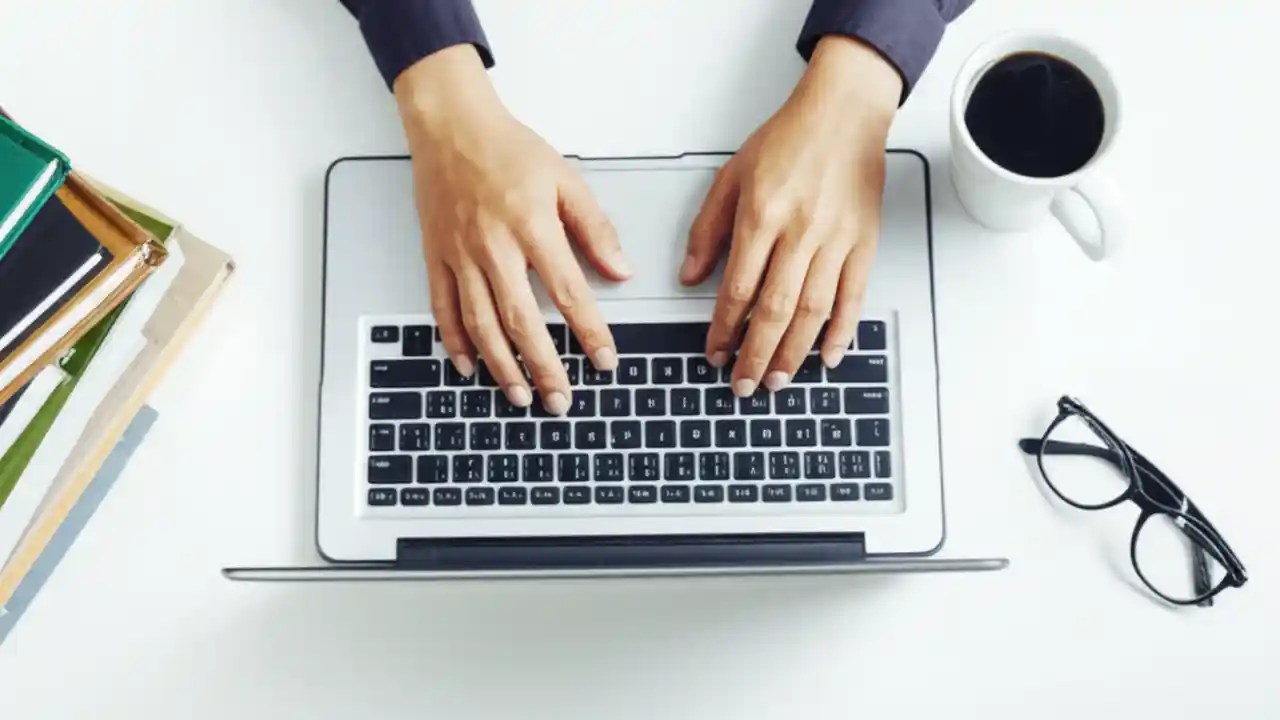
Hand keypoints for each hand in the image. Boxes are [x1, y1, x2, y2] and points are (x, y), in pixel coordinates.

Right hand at [395, 46, 630, 414]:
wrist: (450, 126)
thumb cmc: (507, 149)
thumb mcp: (566, 179)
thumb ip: (595, 228)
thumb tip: (620, 270)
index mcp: (531, 226)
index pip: (568, 291)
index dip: (589, 331)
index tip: (604, 361)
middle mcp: (493, 246)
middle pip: (521, 321)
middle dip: (543, 368)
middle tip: (560, 400)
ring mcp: (460, 255)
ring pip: (481, 324)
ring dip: (502, 366)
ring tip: (519, 395)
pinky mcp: (435, 256)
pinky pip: (443, 308)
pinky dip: (456, 342)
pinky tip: (470, 366)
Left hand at [680, 36, 902, 396]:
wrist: (842, 113)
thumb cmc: (786, 141)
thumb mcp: (730, 177)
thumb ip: (707, 229)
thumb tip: (688, 277)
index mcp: (762, 215)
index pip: (737, 288)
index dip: (723, 329)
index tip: (714, 354)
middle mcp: (800, 231)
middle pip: (774, 309)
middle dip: (755, 355)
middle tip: (743, 385)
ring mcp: (836, 240)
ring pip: (813, 311)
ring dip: (793, 353)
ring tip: (777, 380)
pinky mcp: (864, 242)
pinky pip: (853, 296)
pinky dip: (842, 331)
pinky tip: (828, 357)